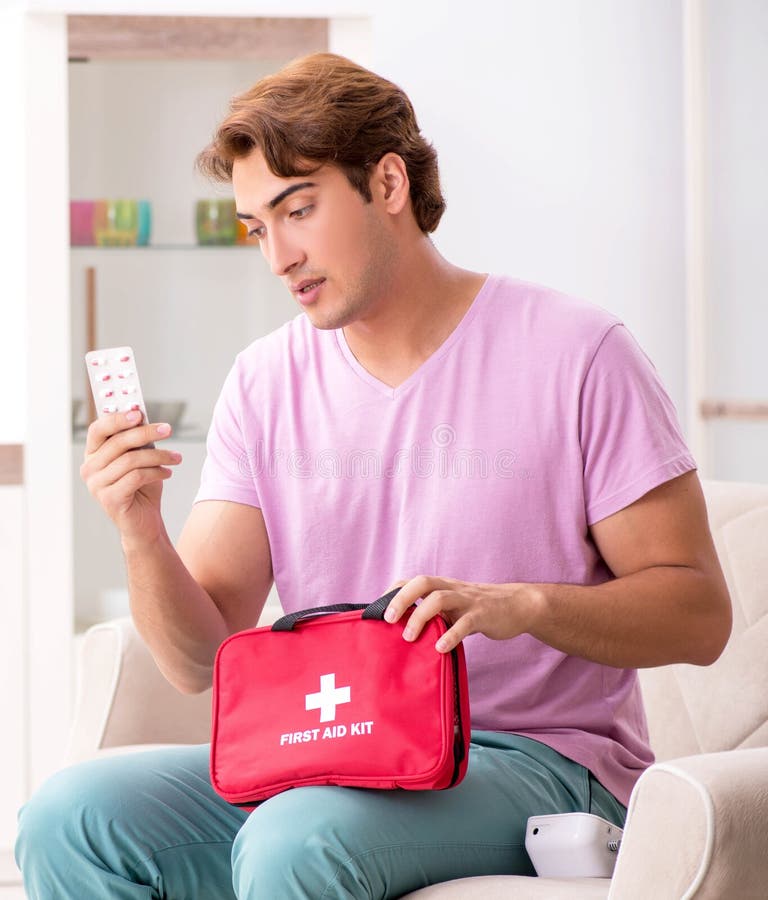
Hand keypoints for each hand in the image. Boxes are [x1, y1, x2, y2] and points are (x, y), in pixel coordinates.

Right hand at [80, 410, 182, 544]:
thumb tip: (142, 414)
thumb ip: (136, 440)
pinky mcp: (109, 499)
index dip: (118, 419)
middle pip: (118, 442)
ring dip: (158, 456)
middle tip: (167, 429)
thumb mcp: (140, 459)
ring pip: (130, 460)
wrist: (145, 522)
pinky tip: (168, 472)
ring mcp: (96, 485)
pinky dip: (156, 472)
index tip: (139, 413)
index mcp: (93, 455)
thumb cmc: (142, 488)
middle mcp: (89, 469)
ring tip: (176, 457)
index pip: (98, 429)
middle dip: (146, 433)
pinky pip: (136, 477)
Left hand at [383, 575, 538, 653]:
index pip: (412, 581)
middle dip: (402, 599)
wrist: (518, 605)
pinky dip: (450, 635)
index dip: (393, 592)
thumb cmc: (479, 610)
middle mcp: (451, 588)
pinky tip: (440, 649)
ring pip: (440, 598)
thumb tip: (404, 634)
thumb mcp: (453, 609)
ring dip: (421, 617)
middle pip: (422, 583)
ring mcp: (467, 600)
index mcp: (442, 586)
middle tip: (388, 620)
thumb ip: (433, 617)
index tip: (376, 611)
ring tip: (409, 637)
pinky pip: (465, 623)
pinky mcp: (482, 615)